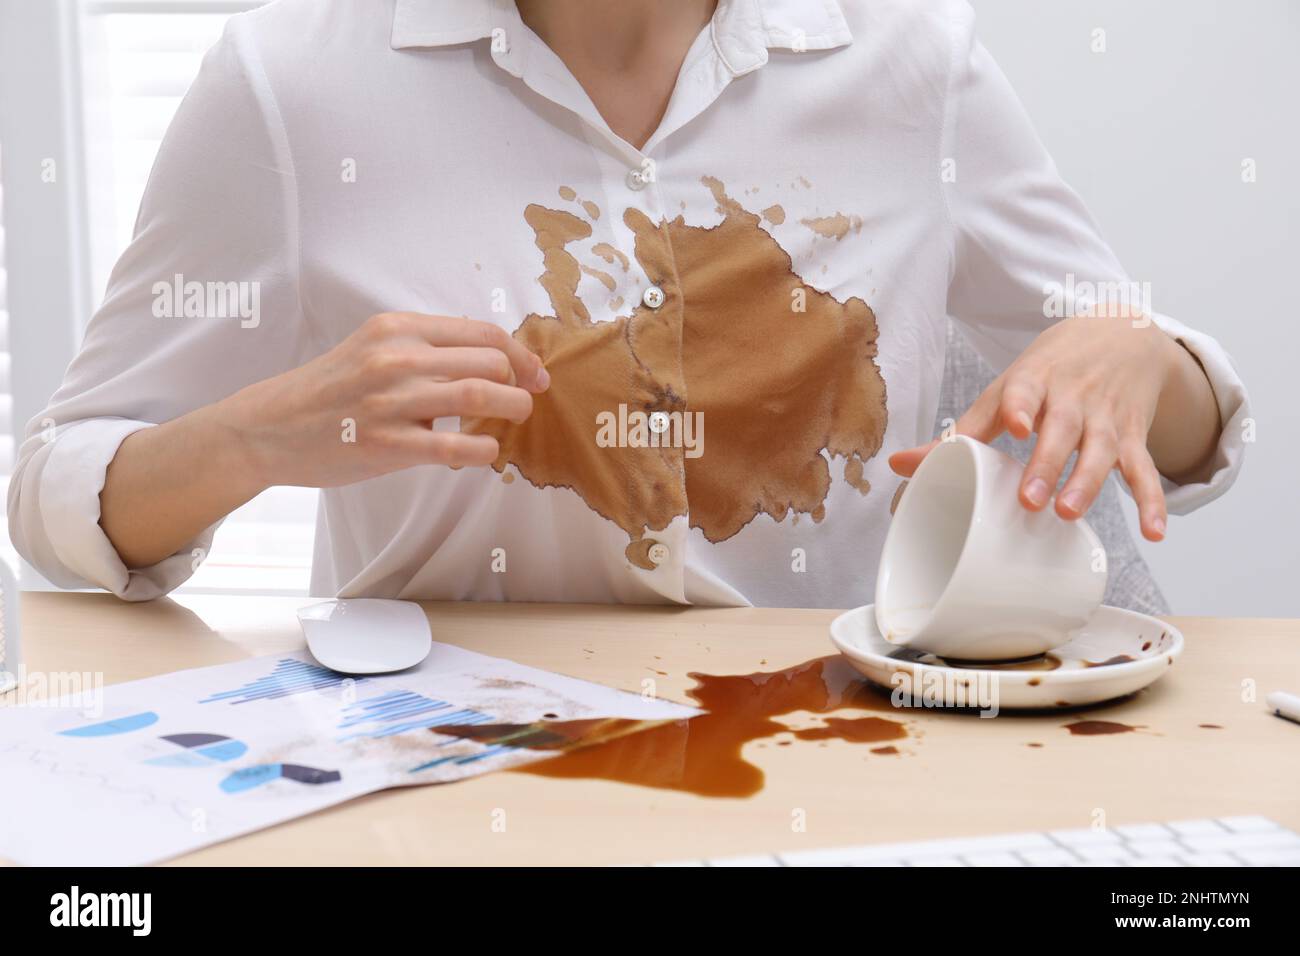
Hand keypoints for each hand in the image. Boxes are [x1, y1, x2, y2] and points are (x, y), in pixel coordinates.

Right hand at [222, 312, 548, 487]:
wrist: (269, 428)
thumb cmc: (329, 391)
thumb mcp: (372, 349)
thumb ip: (424, 351)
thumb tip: (490, 363)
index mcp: (396, 328)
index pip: (481, 332)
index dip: (520, 353)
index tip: (535, 372)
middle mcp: (395, 358)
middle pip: (489, 361)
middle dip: (521, 382)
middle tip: (527, 399)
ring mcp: (390, 402)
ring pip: (478, 396)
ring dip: (512, 408)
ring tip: (516, 418)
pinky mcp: (385, 445)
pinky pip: (454, 448)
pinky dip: (483, 449)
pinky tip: (486, 451)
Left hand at [889, 315, 1200, 541]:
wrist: (1122, 332)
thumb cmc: (1048, 370)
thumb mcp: (1005, 388)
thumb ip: (960, 430)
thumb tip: (898, 466)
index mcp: (1033, 381)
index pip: (1024, 390)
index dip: (1019, 406)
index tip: (1015, 426)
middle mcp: (1071, 397)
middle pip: (1062, 430)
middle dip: (1048, 463)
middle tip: (1030, 500)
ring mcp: (1106, 417)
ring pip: (1103, 450)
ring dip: (1089, 482)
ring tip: (1069, 513)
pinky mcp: (1134, 435)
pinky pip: (1144, 469)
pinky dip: (1152, 500)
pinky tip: (1154, 532)